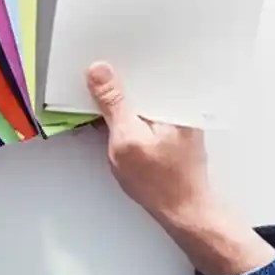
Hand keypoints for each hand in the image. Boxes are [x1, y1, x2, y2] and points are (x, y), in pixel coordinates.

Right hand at [87, 62, 274, 274]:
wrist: (184, 210)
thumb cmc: (160, 182)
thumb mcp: (126, 140)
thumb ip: (113, 103)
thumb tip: (99, 70)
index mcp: (175, 97)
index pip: (145, 65)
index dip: (118, 63)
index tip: (93, 65)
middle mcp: (180, 101)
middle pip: (143, 77)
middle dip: (117, 79)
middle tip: (91, 80)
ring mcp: (176, 114)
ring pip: (142, 94)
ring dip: (121, 97)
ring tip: (99, 99)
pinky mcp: (170, 126)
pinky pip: (145, 108)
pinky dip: (129, 111)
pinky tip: (113, 119)